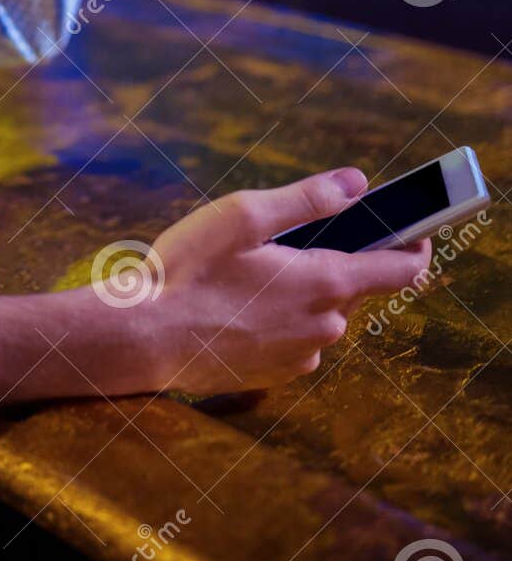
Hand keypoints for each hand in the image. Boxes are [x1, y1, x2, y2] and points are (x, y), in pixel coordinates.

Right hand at [104, 167, 432, 396]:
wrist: (144, 336)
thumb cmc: (190, 270)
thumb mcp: (244, 215)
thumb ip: (308, 198)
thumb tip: (357, 183)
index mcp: (326, 282)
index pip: (401, 269)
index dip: (416, 244)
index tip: (416, 228)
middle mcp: (324, 326)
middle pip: (350, 287)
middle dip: (327, 261)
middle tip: (280, 243)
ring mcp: (301, 357)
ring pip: (318, 314)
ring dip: (298, 292)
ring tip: (245, 277)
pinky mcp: (275, 376)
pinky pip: (294, 340)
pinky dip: (277, 320)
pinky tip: (236, 308)